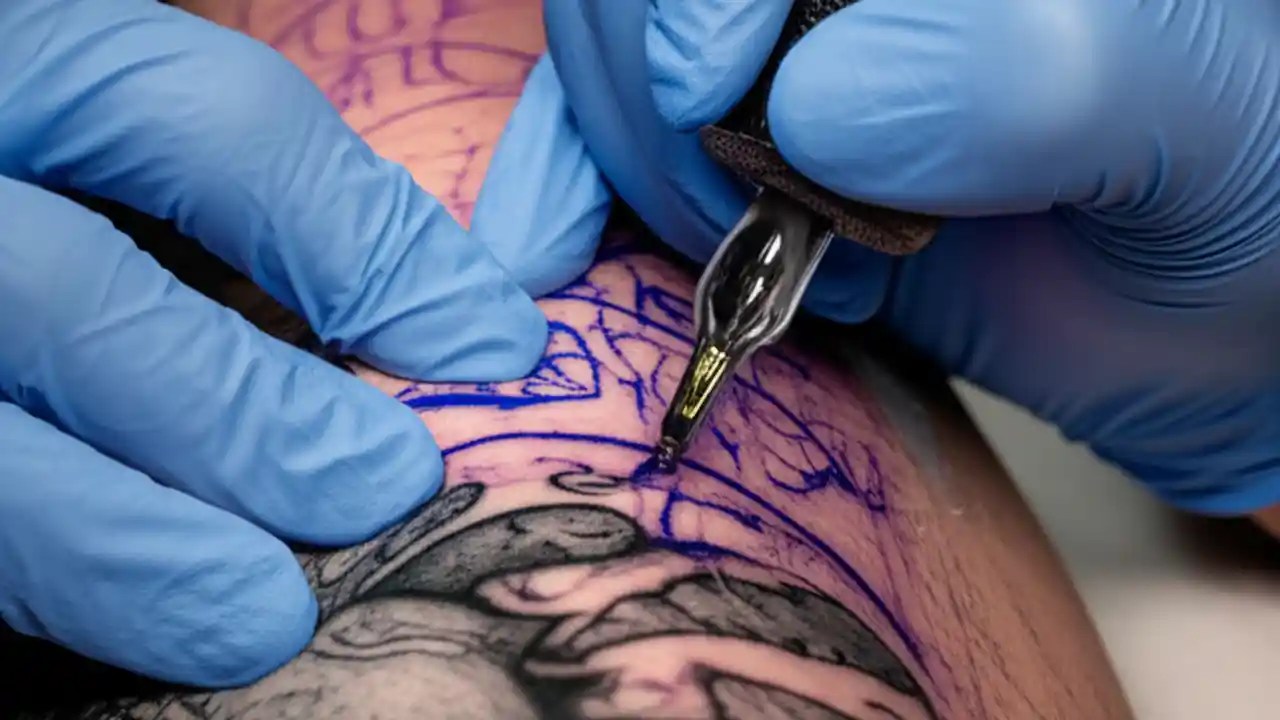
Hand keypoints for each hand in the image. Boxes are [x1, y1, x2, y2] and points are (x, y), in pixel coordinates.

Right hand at [0, 0, 604, 685]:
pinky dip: (39, 579)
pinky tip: (134, 616)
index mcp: (13, 62)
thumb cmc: (36, 171)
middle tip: (383, 484)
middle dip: (238, 406)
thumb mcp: (112, 125)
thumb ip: (251, 194)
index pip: (207, 123)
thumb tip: (466, 316)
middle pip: (59, 288)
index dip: (363, 243)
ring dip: (123, 547)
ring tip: (262, 615)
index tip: (490, 346)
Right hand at [546, 0, 1279, 512]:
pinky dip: (556, 187)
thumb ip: (1029, 79)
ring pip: (610, 52)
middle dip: (655, 94)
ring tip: (754, 256)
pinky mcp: (753, 140)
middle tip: (745, 209)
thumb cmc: (1244, 202)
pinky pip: (600, 133)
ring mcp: (789, 53)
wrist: (1213, 322)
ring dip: (628, 162)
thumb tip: (810, 106)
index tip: (704, 94)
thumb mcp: (1195, 122)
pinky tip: (544, 245)